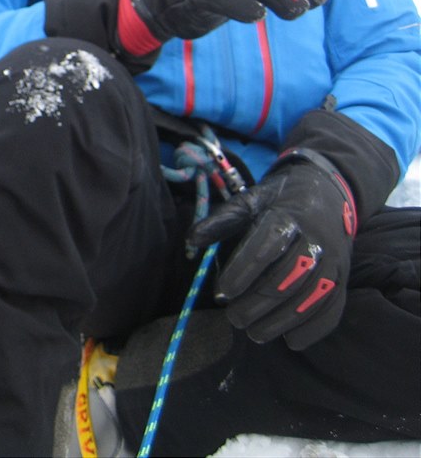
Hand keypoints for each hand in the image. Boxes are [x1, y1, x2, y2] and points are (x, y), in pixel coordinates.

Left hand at [186, 153, 354, 349]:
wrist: (328, 195)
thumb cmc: (279, 202)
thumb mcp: (250, 200)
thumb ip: (222, 220)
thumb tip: (192, 240)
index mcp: (287, 218)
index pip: (266, 248)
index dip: (243, 272)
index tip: (222, 293)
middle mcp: (315, 241)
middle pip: (287, 278)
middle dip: (257, 303)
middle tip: (234, 319)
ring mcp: (334, 261)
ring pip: (310, 297)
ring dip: (282, 321)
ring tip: (255, 333)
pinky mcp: (343, 278)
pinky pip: (333, 307)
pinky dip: (314, 328)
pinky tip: (291, 341)